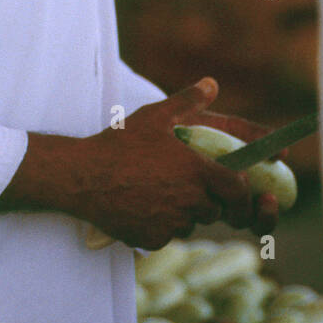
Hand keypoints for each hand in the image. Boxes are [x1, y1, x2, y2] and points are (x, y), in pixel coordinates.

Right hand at [76, 78, 277, 249]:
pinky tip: (142, 204)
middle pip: (216, 210)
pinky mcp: (152, 239)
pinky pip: (167, 235)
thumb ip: (188, 101)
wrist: (82, 177)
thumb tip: (211, 83)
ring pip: (191, 224)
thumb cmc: (120, 144)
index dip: (240, 190)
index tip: (232, 184)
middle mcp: (189, 201)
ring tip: (159, 190)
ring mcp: (171, 223)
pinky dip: (161, 225)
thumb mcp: (155, 116)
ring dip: (185, 213)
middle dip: (209, 201)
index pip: (239, 190)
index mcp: (197, 172)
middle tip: (186, 184)